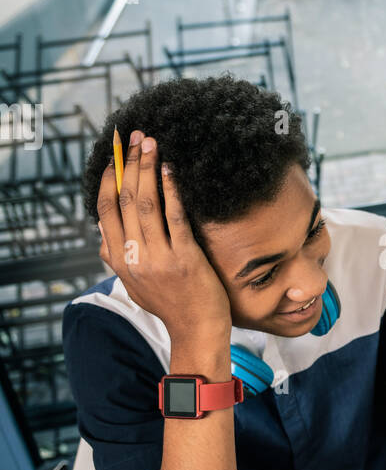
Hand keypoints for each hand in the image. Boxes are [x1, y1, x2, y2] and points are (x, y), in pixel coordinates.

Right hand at [97, 133, 230, 345]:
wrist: (197, 333)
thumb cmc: (171, 306)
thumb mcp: (134, 285)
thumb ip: (118, 258)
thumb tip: (104, 232)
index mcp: (119, 262)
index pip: (104, 212)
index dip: (107, 180)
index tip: (113, 158)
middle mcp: (133, 258)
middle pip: (124, 201)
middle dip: (128, 164)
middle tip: (135, 137)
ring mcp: (158, 258)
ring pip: (145, 204)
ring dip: (147, 169)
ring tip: (152, 144)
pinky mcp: (185, 259)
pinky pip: (174, 217)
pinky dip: (171, 190)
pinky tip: (171, 170)